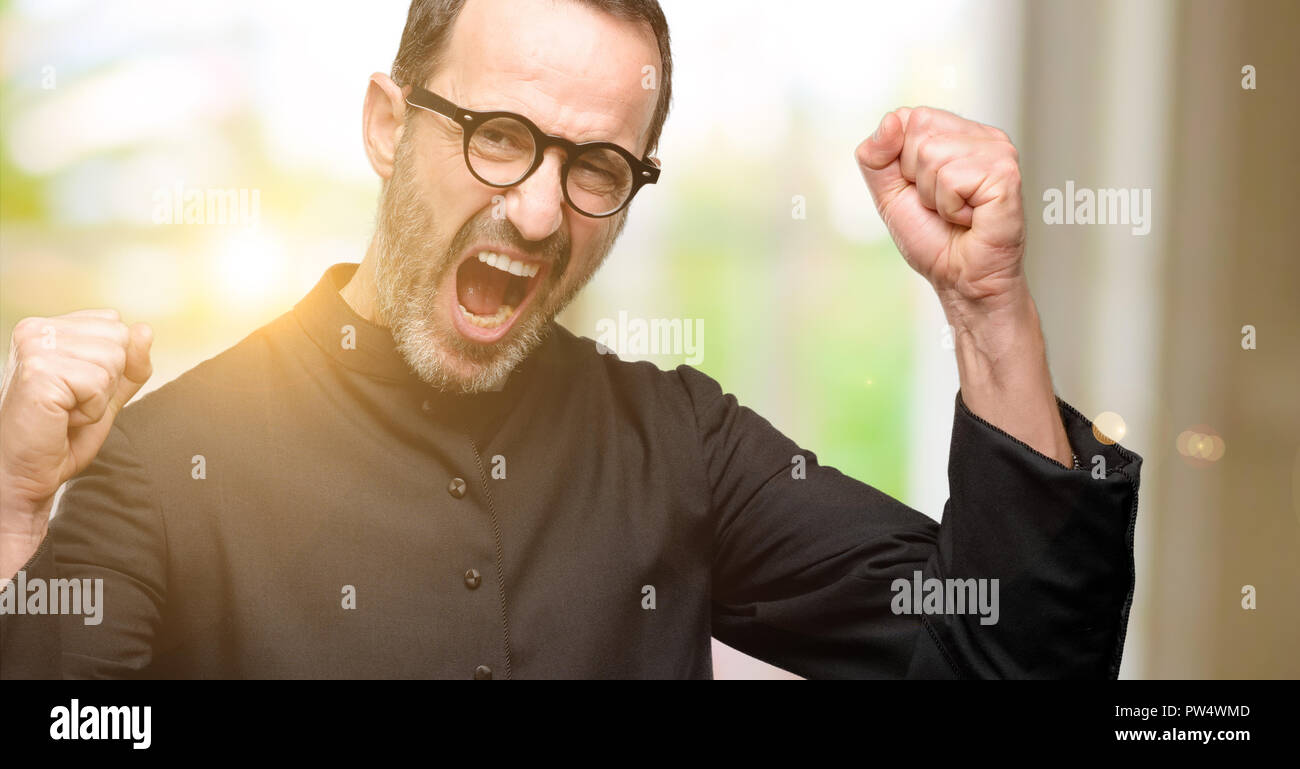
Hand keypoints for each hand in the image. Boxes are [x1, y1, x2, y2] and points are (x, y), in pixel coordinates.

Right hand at [1, 310, 151, 575]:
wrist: (27, 472)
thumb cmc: (60, 433)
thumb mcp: (107, 391)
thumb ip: (130, 362)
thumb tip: (144, 330)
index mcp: (49, 327)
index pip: (115, 325)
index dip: (111, 366)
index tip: (77, 389)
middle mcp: (37, 330)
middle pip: (118, 338)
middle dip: (107, 380)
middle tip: (71, 403)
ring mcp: (36, 348)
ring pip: (112, 360)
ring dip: (98, 396)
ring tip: (65, 410)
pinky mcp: (40, 372)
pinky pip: (99, 384)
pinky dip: (90, 410)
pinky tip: (62, 417)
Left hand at [854, 107, 1072, 465]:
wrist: (962, 281)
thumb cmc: (934, 240)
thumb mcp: (890, 194)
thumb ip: (877, 156)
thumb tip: (889, 120)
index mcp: (959, 133)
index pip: (908, 118)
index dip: (901, 163)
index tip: (923, 192)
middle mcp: (983, 136)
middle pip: (918, 135)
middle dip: (917, 181)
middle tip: (942, 208)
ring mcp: (999, 153)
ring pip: (934, 155)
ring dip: (935, 198)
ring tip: (958, 215)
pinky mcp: (1007, 175)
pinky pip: (953, 179)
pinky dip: (951, 208)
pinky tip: (972, 219)